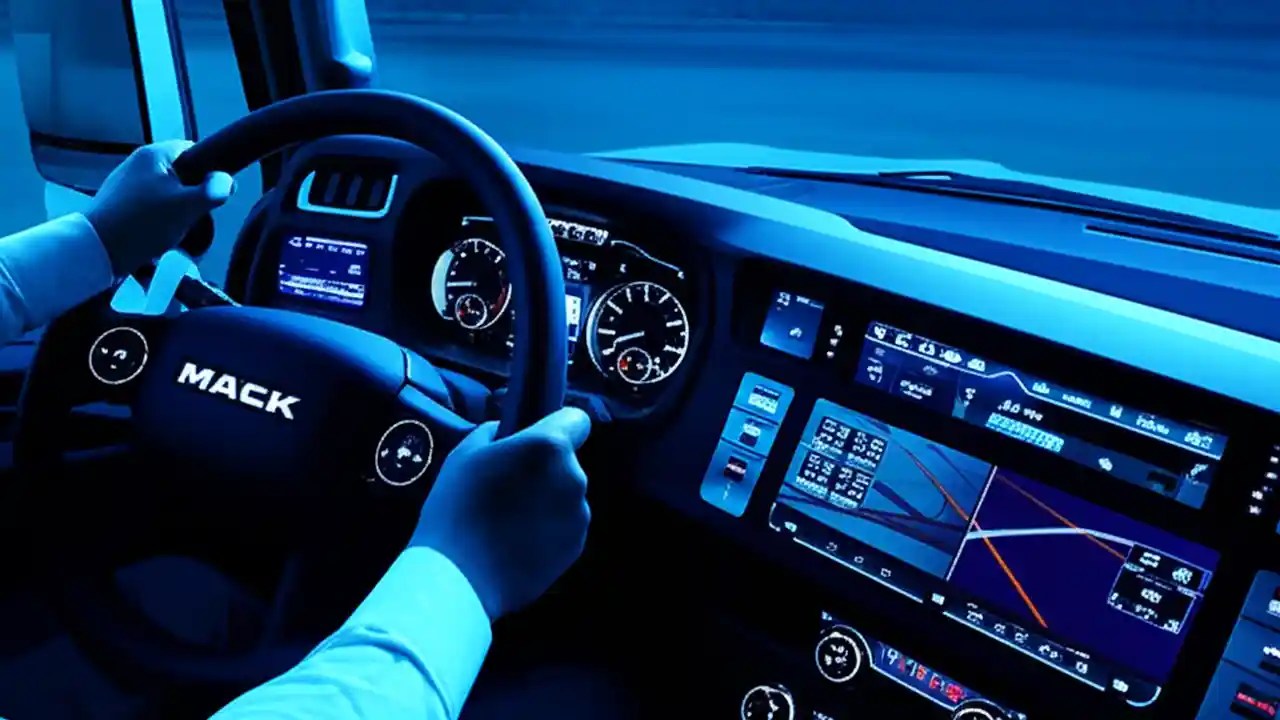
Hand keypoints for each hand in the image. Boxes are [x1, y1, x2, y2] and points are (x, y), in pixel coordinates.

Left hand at [85, 140, 234, 276]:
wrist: (97, 250)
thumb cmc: (143, 223)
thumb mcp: (186, 207)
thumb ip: (212, 191)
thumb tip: (227, 181)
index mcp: (153, 154)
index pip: (193, 150)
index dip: (208, 170)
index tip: (213, 194)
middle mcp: (137, 163)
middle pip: (180, 175)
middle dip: (192, 197)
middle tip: (196, 218)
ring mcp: (124, 184)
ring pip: (166, 194)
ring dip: (176, 213)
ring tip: (177, 233)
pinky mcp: (117, 204)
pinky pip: (149, 208)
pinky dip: (158, 221)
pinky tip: (157, 238)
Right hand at [412, 407, 591, 619]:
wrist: (460, 577)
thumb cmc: (457, 508)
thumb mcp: (465, 455)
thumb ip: (494, 433)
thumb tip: (507, 433)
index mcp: (549, 447)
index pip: (576, 420)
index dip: (558, 425)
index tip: (535, 439)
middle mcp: (574, 477)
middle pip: (566, 462)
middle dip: (544, 469)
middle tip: (508, 487)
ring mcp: (579, 515)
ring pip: (566, 495)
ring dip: (547, 500)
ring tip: (509, 520)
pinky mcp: (576, 547)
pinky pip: (565, 525)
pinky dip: (548, 529)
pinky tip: (517, 542)